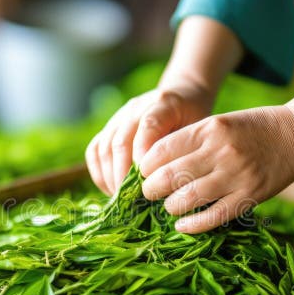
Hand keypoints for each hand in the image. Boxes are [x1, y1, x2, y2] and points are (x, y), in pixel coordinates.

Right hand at [85, 83, 212, 194]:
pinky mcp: (108, 127)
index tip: (148, 179)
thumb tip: (173, 186)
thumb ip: (185, 150)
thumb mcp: (199, 130)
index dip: (144, 154)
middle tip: (133, 200)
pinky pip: (94, 150)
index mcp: (163, 103)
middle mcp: (136, 108)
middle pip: (120, 141)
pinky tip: (110, 190)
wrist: (182, 95)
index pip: (149, 125)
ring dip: (110, 177)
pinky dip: (99, 173)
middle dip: (124, 175)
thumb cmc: (194, 118)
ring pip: (103, 147)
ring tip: (122, 199)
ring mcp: (119, 117)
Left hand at [139, 106, 293, 233]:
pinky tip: (181, 225)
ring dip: (170, 206)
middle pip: (169, 176)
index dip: (145, 166)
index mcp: (210, 129)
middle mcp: (220, 151)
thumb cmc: (255, 127)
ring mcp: (235, 175)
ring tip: (168, 206)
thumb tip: (157, 167)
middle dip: (150, 188)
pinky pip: (212, 217)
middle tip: (148, 193)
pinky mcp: (249, 196)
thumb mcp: (220, 123)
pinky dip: (192, 225)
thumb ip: (192, 141)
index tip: (142, 173)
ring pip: (186, 199)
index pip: (162, 150)